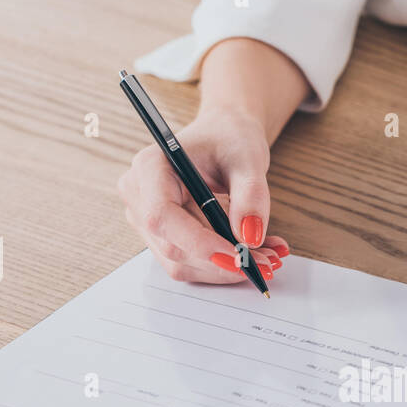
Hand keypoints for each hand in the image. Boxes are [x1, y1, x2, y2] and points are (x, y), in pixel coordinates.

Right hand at [116, 40, 309, 285]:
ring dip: (226, 269)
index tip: (239, 256)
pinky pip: (190, 263)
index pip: (162, 216)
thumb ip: (251, 196)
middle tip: (267, 263)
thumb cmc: (230, 139)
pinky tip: (253, 254)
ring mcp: (145, 219)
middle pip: (173, 247)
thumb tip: (249, 239)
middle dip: (222, 261)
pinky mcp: (161, 237)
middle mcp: (139, 195)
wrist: (224, 138)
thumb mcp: (249, 160)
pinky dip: (223, 265)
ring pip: (182, 263)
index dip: (199, 243)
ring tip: (267, 257)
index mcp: (150, 166)